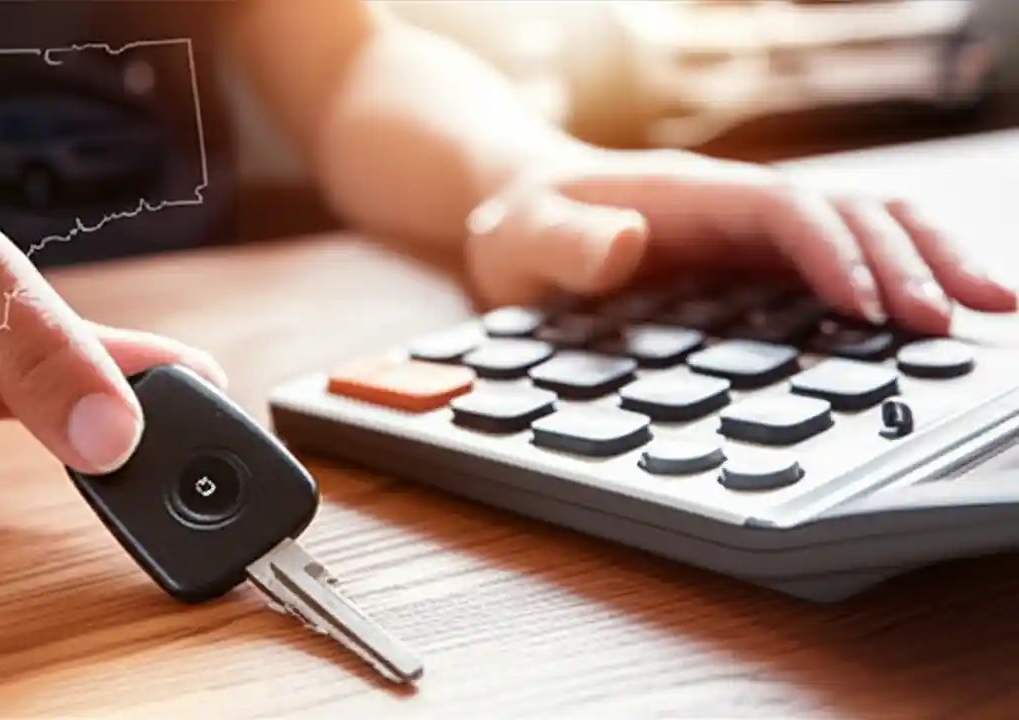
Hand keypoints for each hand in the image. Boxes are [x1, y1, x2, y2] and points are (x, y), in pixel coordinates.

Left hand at [465, 148, 1015, 332]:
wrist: (518, 214)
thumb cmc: (521, 226)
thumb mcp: (521, 237)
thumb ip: (567, 244)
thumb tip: (625, 242)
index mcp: (689, 195)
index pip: (781, 211)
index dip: (832, 253)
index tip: (870, 309)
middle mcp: (735, 206)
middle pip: (845, 213)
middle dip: (908, 260)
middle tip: (962, 319)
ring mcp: (752, 232)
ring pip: (863, 229)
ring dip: (927, 261)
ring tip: (991, 307)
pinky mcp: (757, 262)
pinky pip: (843, 260)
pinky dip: (898, 278)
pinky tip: (935, 313)